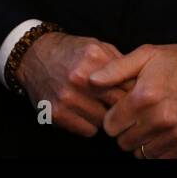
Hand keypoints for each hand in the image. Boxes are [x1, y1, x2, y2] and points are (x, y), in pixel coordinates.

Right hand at [16, 32, 135, 136]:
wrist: (35, 56)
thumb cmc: (71, 51)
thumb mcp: (97, 46)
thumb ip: (119, 63)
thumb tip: (141, 83)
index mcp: (94, 59)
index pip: (128, 85)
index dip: (134, 92)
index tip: (136, 95)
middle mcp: (80, 79)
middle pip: (117, 105)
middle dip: (122, 106)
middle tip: (121, 104)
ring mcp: (67, 98)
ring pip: (104, 121)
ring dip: (105, 117)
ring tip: (99, 105)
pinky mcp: (57, 114)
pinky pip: (88, 131)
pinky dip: (90, 124)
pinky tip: (85, 111)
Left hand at [90, 43, 176, 158]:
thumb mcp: (146, 54)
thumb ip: (116, 69)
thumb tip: (91, 81)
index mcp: (145, 96)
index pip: (110, 126)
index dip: (113, 118)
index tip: (121, 111)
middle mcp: (160, 118)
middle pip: (123, 142)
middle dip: (125, 131)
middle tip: (135, 117)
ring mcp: (176, 133)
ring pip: (141, 154)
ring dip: (141, 142)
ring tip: (149, 124)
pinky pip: (161, 159)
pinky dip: (158, 149)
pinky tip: (162, 132)